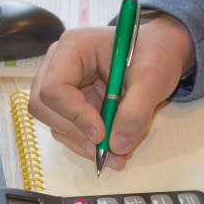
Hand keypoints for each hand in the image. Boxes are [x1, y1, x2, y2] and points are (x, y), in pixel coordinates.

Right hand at [28, 14, 194, 169]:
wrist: (158, 54)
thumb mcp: (152, 79)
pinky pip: (68, 130)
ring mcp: (61, 85)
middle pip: (45, 108)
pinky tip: (112, 147)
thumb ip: (136, 111)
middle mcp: (58, 65)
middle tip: (109, 152)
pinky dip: (87, 144)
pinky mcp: (69, 104)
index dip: (75, 114)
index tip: (102, 134)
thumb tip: (116, 145)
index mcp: (73, 48)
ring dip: (83, 144)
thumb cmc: (154, 55)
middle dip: (77, 134)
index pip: (54, 87)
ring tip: (117, 155)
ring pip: (55, 124)